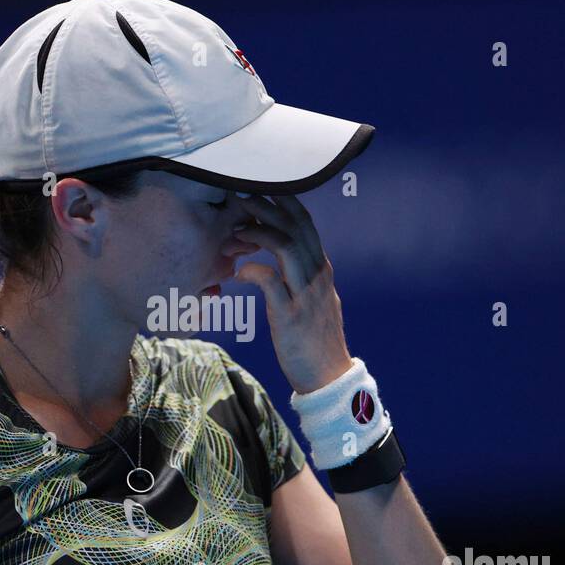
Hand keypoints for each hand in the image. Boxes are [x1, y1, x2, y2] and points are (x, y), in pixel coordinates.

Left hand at [230, 193, 352, 394]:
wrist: (328, 378)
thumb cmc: (316, 340)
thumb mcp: (315, 299)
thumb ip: (303, 274)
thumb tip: (287, 254)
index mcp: (321, 269)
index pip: (305, 224)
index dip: (283, 202)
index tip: (259, 187)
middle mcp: (317, 276)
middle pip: (297, 227)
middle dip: (268, 207)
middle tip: (241, 195)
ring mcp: (306, 295)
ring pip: (287, 248)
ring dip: (260, 233)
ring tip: (236, 230)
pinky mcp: (291, 317)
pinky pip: (270, 283)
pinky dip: (252, 271)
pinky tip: (238, 272)